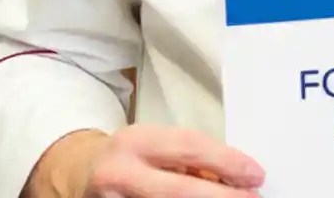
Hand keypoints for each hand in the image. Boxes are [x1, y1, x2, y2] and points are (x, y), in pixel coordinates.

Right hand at [25, 125, 266, 197]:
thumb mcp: (155, 144)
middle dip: (222, 197)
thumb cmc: (129, 157)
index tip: (255, 174)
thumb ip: (190, 158)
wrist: (78, 173)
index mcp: (135, 141)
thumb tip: (236, 176)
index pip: (189, 148)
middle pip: (179, 190)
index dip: (227, 162)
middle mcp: (119, 174)